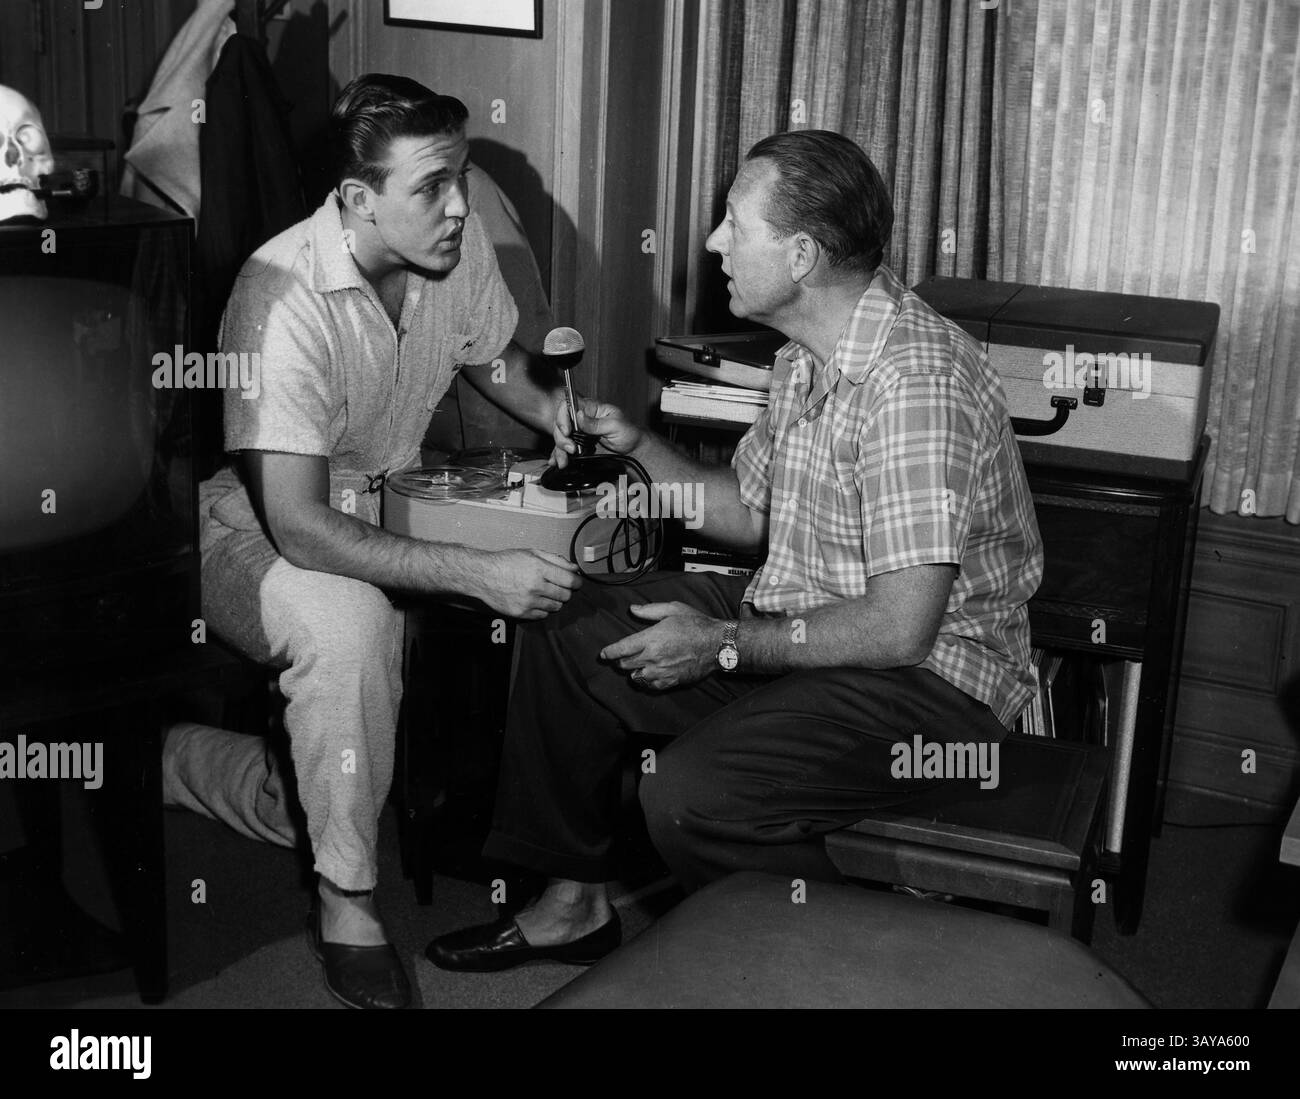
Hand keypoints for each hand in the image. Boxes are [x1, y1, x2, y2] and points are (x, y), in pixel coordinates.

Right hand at [476, 549, 580, 619]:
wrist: (483, 576)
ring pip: (556, 607)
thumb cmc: (506, 562)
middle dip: (566, 591)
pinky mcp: (521, 613)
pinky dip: (542, 609)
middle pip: (565, 596)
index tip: (576, 582)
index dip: (577, 582)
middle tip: (559, 587)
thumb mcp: (532, 553)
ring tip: (545, 593)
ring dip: (555, 600)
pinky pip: (542, 615)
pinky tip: (535, 600)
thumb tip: (574, 568)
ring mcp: (528, 602)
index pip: (570, 581)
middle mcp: (535, 586)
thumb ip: (556, 560)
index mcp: (539, 569)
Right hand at [550, 397, 643, 469]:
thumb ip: (596, 422)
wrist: (633, 451)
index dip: (563, 417)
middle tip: (571, 449)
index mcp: (591, 409)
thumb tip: (579, 416)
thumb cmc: (628, 433)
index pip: (568, 406)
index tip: (567, 430)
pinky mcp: (579, 447)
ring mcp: (579, 435)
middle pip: (561, 424)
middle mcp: (582, 421)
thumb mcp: (615, 425)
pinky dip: (558, 456)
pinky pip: (564, 449)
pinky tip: (556, 462)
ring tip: (565, 460)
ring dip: (559, 450)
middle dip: (561, 438)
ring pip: (560, 438)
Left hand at [599, 602, 718, 689]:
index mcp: (650, 638)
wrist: (716, 644)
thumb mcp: (672, 609)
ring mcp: (661, 671)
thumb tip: (633, 609)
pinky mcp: (670, 681)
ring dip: (633, 671)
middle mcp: (653, 657)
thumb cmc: (696, 625)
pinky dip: (646, 681)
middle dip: (621, 660)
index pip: (621, 648)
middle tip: (623, 656)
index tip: (604, 653)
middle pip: (626, 664)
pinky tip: (648, 675)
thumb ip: (650, 610)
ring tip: (636, 665)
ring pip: (636, 676)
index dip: (609, 652)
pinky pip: (650, 686)